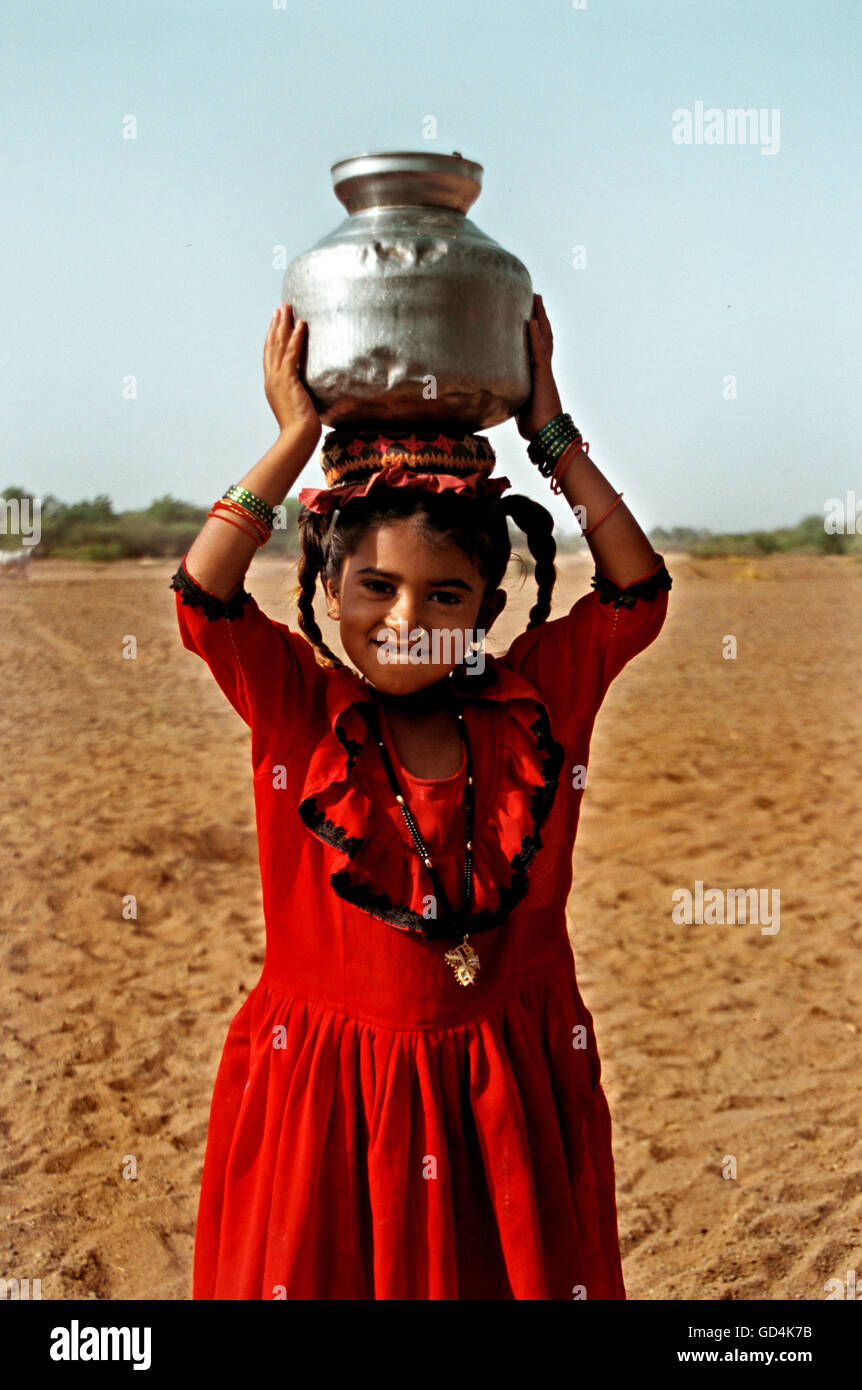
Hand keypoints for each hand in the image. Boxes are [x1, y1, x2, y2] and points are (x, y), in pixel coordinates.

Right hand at [263, 303, 321, 451]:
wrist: (298, 436)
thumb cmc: (301, 426)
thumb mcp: (298, 405)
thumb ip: (299, 393)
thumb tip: (308, 389)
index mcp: (272, 384)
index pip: (270, 356)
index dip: (272, 337)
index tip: (276, 322)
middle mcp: (272, 379)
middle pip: (271, 346)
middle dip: (276, 325)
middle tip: (280, 308)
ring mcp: (277, 379)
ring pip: (278, 345)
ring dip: (284, 325)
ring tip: (287, 308)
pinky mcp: (287, 380)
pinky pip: (291, 354)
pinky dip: (295, 338)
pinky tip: (301, 324)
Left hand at [515, 293, 563, 440]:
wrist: (546, 435)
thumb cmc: (533, 425)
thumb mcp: (517, 404)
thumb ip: (510, 394)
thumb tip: (494, 395)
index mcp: (537, 374)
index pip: (537, 346)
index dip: (535, 329)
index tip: (530, 313)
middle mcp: (543, 368)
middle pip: (543, 335)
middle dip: (540, 315)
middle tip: (535, 296)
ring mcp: (544, 371)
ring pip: (544, 338)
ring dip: (540, 317)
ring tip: (536, 299)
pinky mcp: (543, 376)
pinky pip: (539, 352)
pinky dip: (535, 336)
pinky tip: (531, 321)